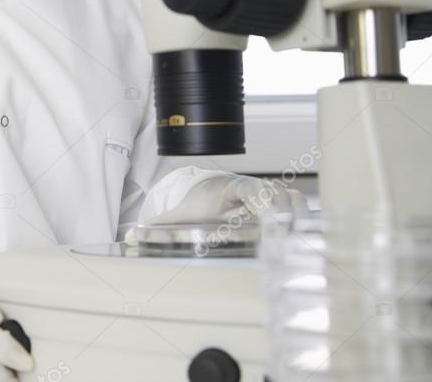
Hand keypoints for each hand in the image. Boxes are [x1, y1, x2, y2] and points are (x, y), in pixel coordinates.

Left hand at [142, 173, 308, 225]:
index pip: (250, 188)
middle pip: (278, 196)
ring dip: (295, 220)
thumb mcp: (180, 215)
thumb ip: (159, 225)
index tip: (266, 218)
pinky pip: (301, 206)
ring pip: (294, 201)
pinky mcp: (282, 202)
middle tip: (282, 239)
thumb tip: (129, 235)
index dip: (261, 200)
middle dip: (284, 215)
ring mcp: (270, 193)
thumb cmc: (199, 203)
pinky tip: (297, 240)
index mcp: (231, 187)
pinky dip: (302, 219)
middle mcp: (254, 187)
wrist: (211, 190)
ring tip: (292, 243)